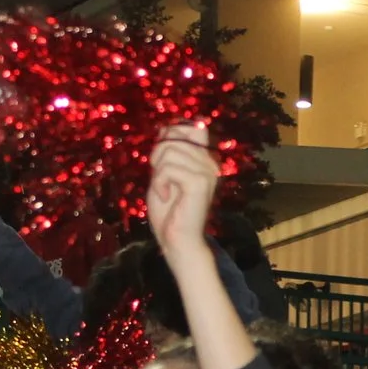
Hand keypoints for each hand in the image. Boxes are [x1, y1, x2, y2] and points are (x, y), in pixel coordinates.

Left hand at [148, 123, 220, 263]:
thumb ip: (168, 152)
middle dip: (157, 155)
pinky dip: (160, 183)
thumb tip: (167, 128)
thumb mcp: (164, 174)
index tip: (163, 160)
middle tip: (160, 179)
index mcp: (204, 160)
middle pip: (175, 136)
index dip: (172, 135)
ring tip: (164, 190)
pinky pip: (169, 168)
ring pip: (169, 151)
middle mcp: (210, 163)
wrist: (177, 240)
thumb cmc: (168, 211)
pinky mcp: (200, 182)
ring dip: (158, 172)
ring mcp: (207, 172)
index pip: (194, 127)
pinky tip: (166, 196)